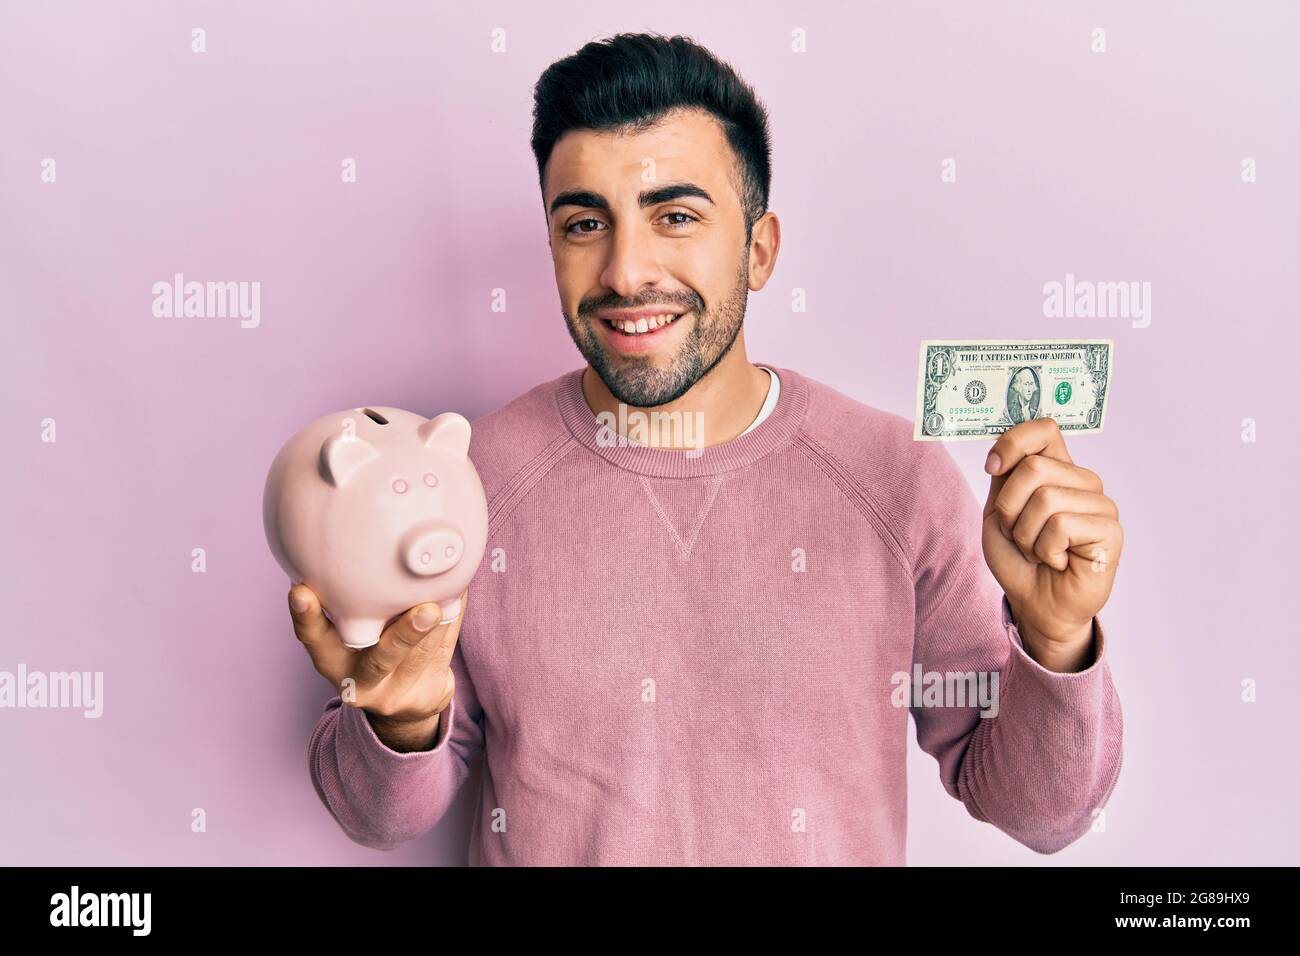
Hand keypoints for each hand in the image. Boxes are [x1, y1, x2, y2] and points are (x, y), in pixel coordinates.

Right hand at [289, 585, 468, 750]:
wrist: (405, 705)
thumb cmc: (374, 651)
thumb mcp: (352, 637)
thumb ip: (351, 601)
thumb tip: (363, 543)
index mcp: (332, 661)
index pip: (314, 639)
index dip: (306, 616)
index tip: (299, 591)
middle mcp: (361, 679)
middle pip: (383, 657)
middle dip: (405, 634)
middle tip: (425, 611)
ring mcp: (397, 691)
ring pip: (423, 656)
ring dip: (439, 626)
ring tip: (449, 600)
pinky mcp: (427, 694)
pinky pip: (445, 653)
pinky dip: (453, 622)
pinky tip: (458, 595)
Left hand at [981, 418, 1122, 670]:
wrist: (1035, 603)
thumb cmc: (1020, 559)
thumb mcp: (999, 513)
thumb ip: (1005, 478)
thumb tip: (1004, 453)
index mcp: (1057, 469)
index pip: (1044, 429)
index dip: (1013, 442)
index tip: (992, 467)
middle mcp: (1083, 481)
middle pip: (1034, 467)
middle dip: (1010, 508)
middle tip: (1018, 533)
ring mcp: (1101, 504)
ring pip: (1046, 499)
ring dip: (1026, 534)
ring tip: (1039, 550)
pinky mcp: (1110, 530)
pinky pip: (1061, 526)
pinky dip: (1045, 550)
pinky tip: (1058, 561)